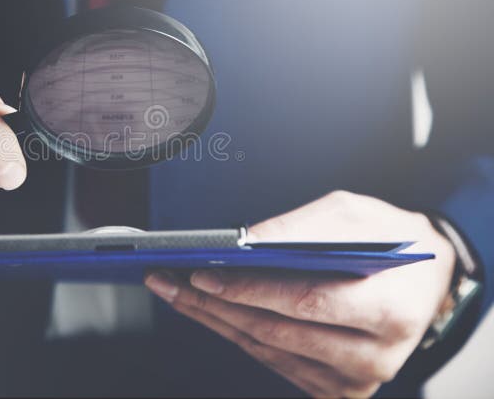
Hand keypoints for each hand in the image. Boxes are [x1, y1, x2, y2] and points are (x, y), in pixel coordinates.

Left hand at [145, 191, 455, 396]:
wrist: (424, 280)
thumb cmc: (391, 241)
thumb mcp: (354, 214)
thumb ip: (301, 226)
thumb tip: (244, 242)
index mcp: (390, 310)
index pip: (306, 303)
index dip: (249, 291)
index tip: (203, 274)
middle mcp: (375, 356)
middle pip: (277, 332)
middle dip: (214, 305)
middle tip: (169, 280)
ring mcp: (355, 380)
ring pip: (267, 351)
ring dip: (214, 320)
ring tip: (175, 291)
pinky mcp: (336, 389)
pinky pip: (274, 362)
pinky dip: (236, 334)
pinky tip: (207, 310)